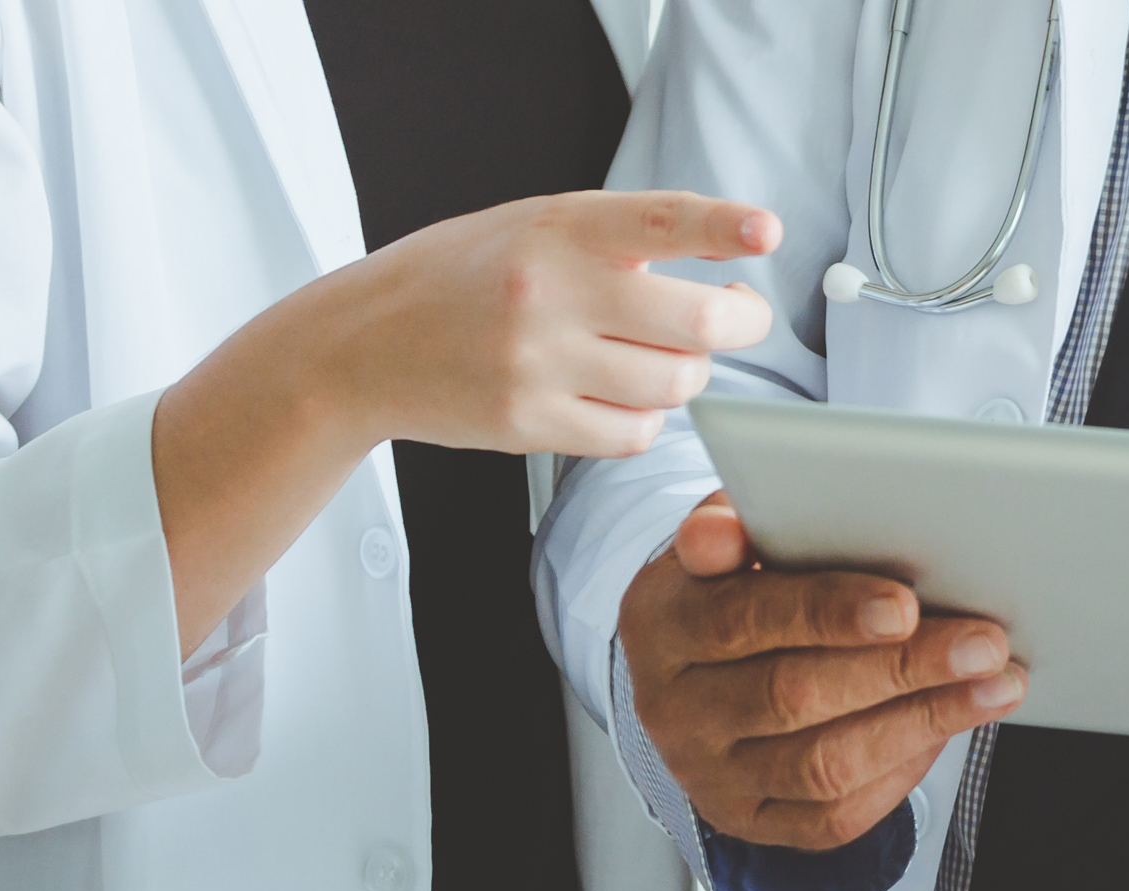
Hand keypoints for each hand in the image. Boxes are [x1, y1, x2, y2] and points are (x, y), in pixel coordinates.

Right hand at [209, 189, 780, 456]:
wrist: (361, 344)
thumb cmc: (463, 277)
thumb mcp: (535, 225)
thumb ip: (621, 236)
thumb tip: (730, 254)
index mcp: (557, 229)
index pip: (658, 219)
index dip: (720, 227)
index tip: (766, 233)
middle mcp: (549, 292)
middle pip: (698, 324)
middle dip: (738, 322)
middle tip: (736, 313)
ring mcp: (538, 363)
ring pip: (677, 383)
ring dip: (687, 373)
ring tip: (657, 353)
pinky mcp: (528, 423)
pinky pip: (634, 433)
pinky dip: (644, 418)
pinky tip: (617, 394)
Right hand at [616, 492, 1029, 849]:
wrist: (698, 671)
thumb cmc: (736, 585)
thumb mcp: (724, 540)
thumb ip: (736, 523)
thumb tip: (724, 532)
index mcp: (659, 623)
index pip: (743, 617)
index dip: (827, 612)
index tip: (905, 604)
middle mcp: (673, 708)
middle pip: (794, 695)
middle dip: (903, 668)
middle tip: (985, 643)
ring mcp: (709, 774)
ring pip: (824, 763)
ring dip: (924, 720)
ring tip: (995, 684)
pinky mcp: (750, 819)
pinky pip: (835, 814)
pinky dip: (903, 770)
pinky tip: (952, 725)